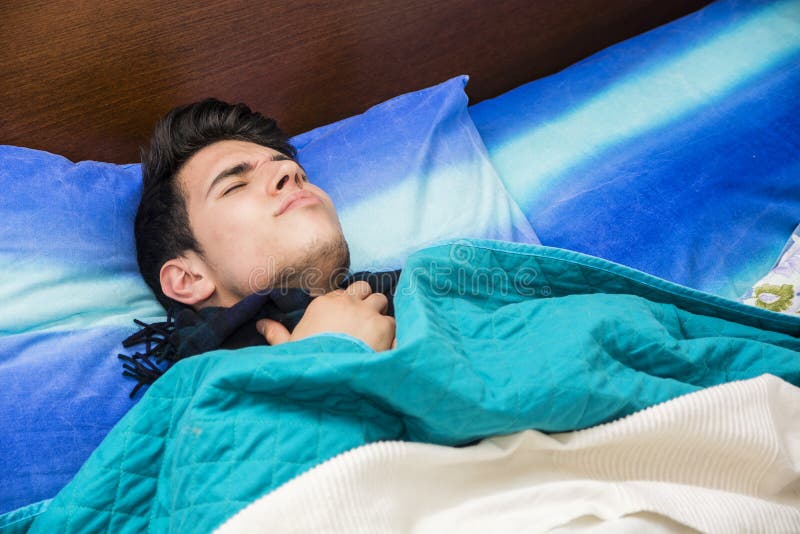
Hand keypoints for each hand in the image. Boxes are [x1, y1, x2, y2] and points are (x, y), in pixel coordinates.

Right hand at [256, 281, 395, 351]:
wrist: (329, 374)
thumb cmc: (306, 361)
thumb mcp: (287, 347)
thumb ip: (276, 333)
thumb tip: (261, 324)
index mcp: (323, 303)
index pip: (340, 293)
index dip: (344, 305)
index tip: (344, 318)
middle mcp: (347, 302)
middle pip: (363, 289)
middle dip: (365, 301)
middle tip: (363, 320)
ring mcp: (367, 312)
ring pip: (380, 300)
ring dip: (378, 313)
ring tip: (375, 331)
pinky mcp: (384, 325)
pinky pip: (393, 320)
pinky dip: (391, 331)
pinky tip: (386, 344)